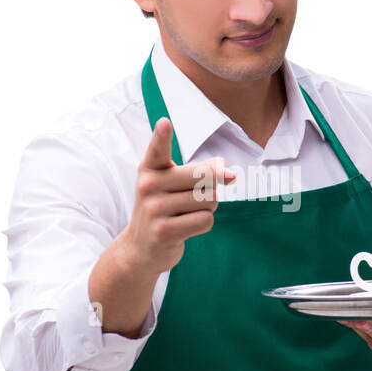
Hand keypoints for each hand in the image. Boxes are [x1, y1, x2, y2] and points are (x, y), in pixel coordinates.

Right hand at [122, 117, 237, 275]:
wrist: (141, 247)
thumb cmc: (165, 207)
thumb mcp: (176, 185)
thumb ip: (204, 170)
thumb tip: (230, 173)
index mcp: (150, 169)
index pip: (157, 149)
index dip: (162, 136)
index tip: (165, 123)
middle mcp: (148, 186)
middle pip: (204, 177)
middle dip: (210, 188)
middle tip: (191, 199)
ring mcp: (154, 209)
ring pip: (208, 200)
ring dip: (207, 209)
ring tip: (185, 214)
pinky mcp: (164, 231)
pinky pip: (205, 220)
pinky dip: (203, 223)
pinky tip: (185, 228)